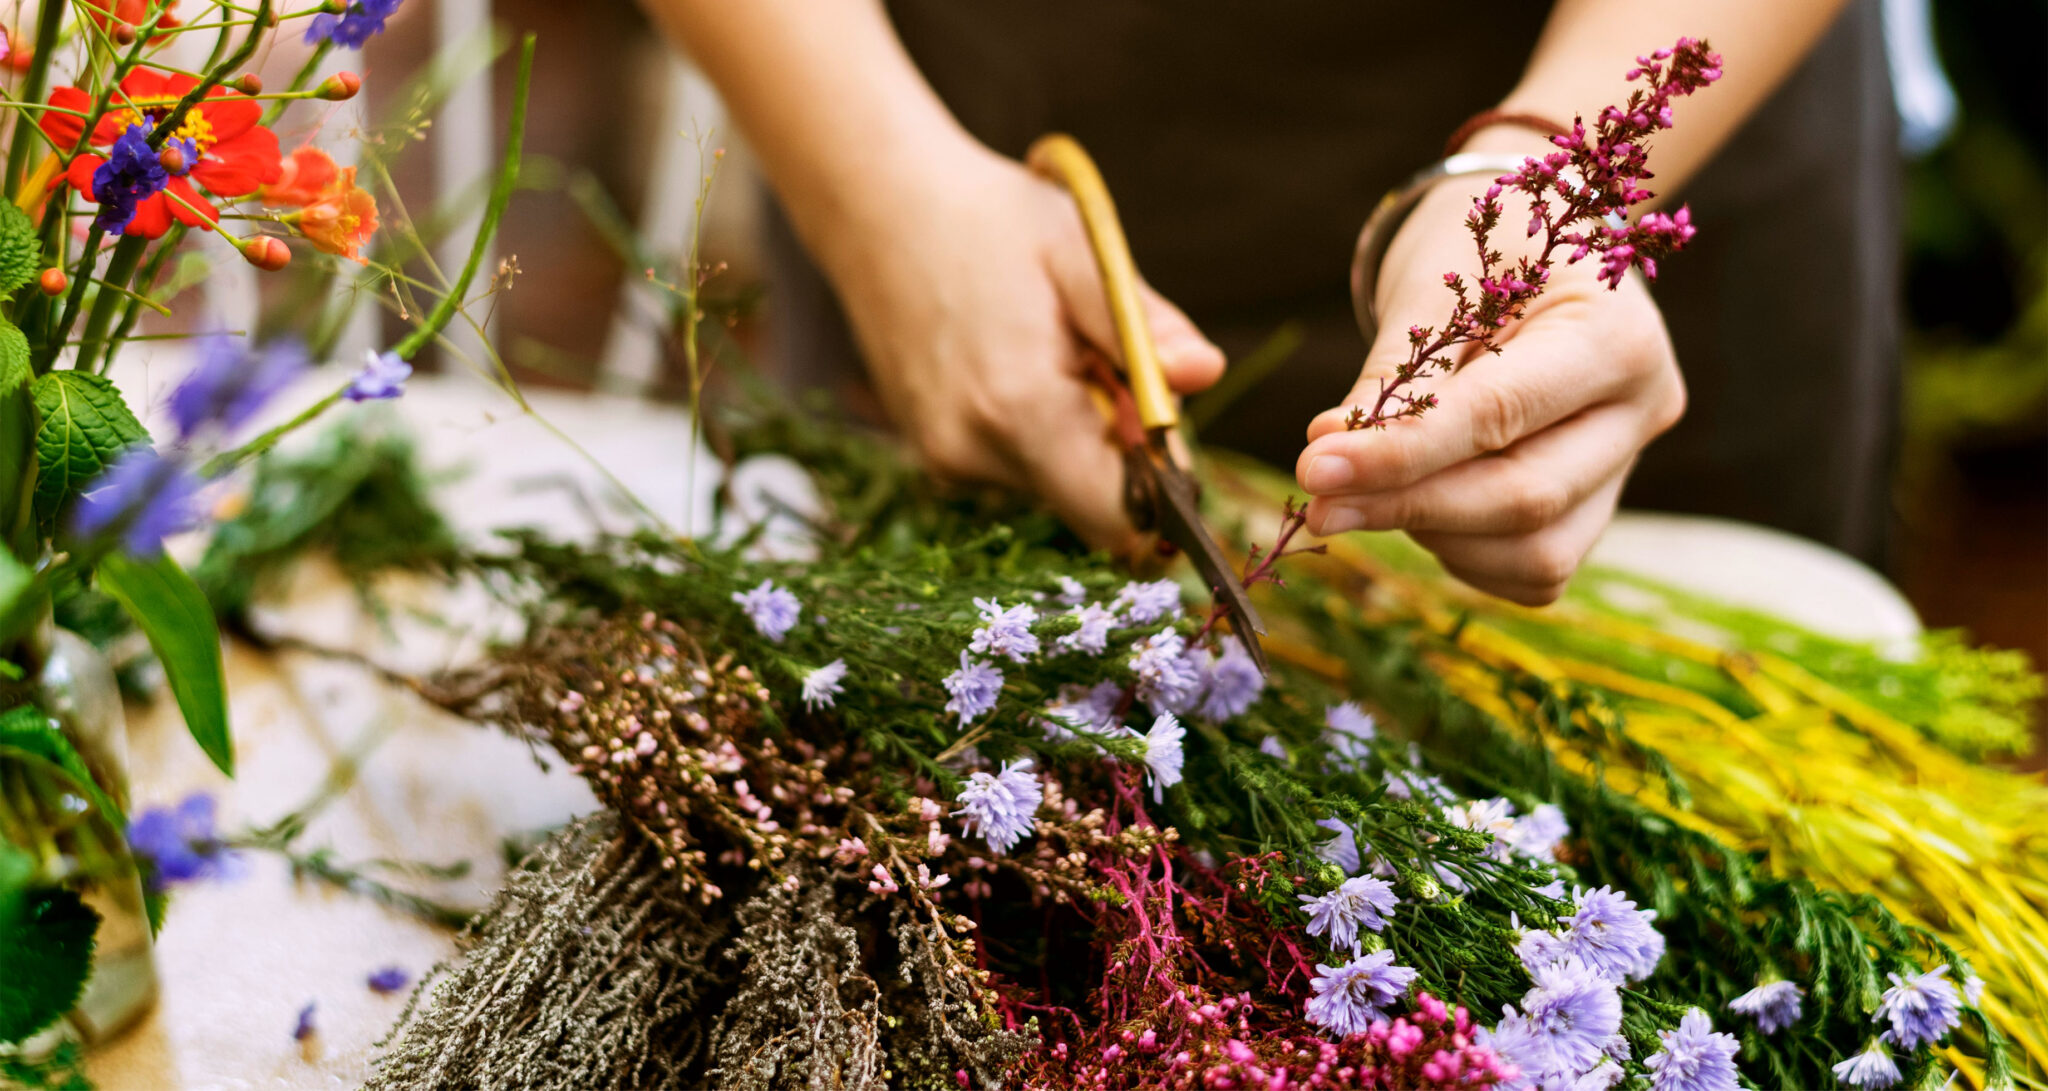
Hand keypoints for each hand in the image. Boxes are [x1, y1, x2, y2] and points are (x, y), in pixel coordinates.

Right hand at [813, 145, 1224, 549]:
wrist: (875, 202)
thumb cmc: (989, 218)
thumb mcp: (1083, 253)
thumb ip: (1145, 327)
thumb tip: (1206, 375)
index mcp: (1021, 410)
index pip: (1116, 520)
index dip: (1161, 489)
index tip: (1162, 426)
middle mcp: (974, 453)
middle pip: (1087, 500)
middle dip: (1116, 445)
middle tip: (1096, 357)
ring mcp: (944, 457)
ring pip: (1051, 480)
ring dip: (1073, 430)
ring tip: (1045, 345)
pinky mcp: (930, 449)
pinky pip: (1011, 463)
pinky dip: (1032, 425)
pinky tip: (1009, 357)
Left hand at [1295, 171, 1685, 605]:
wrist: (1532, 242)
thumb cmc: (1479, 247)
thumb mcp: (1432, 287)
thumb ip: (1390, 379)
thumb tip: (1329, 461)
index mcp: (1617, 335)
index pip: (1500, 415)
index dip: (1402, 454)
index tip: (1314, 469)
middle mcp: (1643, 408)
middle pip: (1527, 499)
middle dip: (1408, 507)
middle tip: (1317, 505)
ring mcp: (1628, 466)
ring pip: (1536, 553)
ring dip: (1434, 535)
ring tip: (1372, 487)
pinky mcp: (1598, 507)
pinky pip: (1531, 569)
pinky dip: (1462, 553)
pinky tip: (1415, 504)